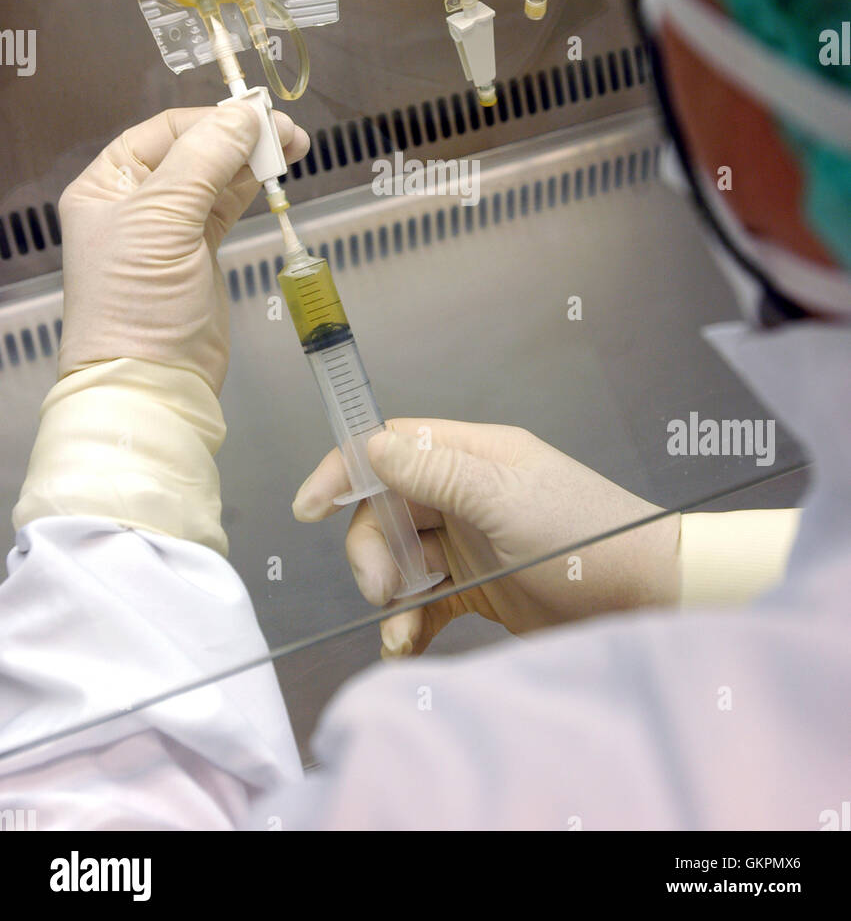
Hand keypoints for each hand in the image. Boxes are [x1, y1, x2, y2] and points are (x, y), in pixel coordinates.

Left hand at [58, 104, 308, 393]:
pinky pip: (226, 204)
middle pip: (194, 149)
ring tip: (294, 148)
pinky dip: (252, 187)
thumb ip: (204, 160)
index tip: (261, 116)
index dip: (213, 120)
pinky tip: (276, 175)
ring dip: (252, 159)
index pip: (165, 131)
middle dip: (240, 136)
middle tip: (289, 133)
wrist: (151, 382)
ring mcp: (168, 227)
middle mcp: (134, 201)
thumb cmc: (139, 301)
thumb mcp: (163, 220)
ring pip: (215, 176)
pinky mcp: (198, 251)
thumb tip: (245, 114)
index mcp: (108, 185)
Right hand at [293, 418, 680, 655]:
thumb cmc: (587, 537)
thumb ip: (435, 473)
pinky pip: (424, 601)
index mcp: (474, 456)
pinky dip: (408, 622)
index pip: (393, 446)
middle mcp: (468, 494)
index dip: (346, 469)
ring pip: (401, 558)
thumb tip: (371, 445)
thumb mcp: (506, 499)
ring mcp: (473, 542)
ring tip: (400, 626)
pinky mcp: (480, 589)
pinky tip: (405, 645)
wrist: (646, 600)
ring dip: (389, 592)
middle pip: (387, 510)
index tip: (309, 507)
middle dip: (372, 549)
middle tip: (381, 589)